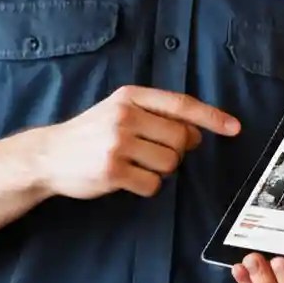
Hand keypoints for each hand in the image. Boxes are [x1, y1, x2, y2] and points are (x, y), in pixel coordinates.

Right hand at [35, 85, 239, 199]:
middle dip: (176, 151)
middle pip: (181, 139)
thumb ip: (155, 114)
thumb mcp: (118, 109)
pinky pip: (153, 185)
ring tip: (134, 163)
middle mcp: (124, 116)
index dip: (211, 116)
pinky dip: (145, 186)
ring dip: (159, 170)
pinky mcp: (113, 170)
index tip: (234, 127)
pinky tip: (125, 178)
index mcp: (129, 96)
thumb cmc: (90, 132)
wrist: (48, 154)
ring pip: (170, 164)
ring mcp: (118, 143)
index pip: (181, 104)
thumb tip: (196, 133)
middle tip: (151, 152)